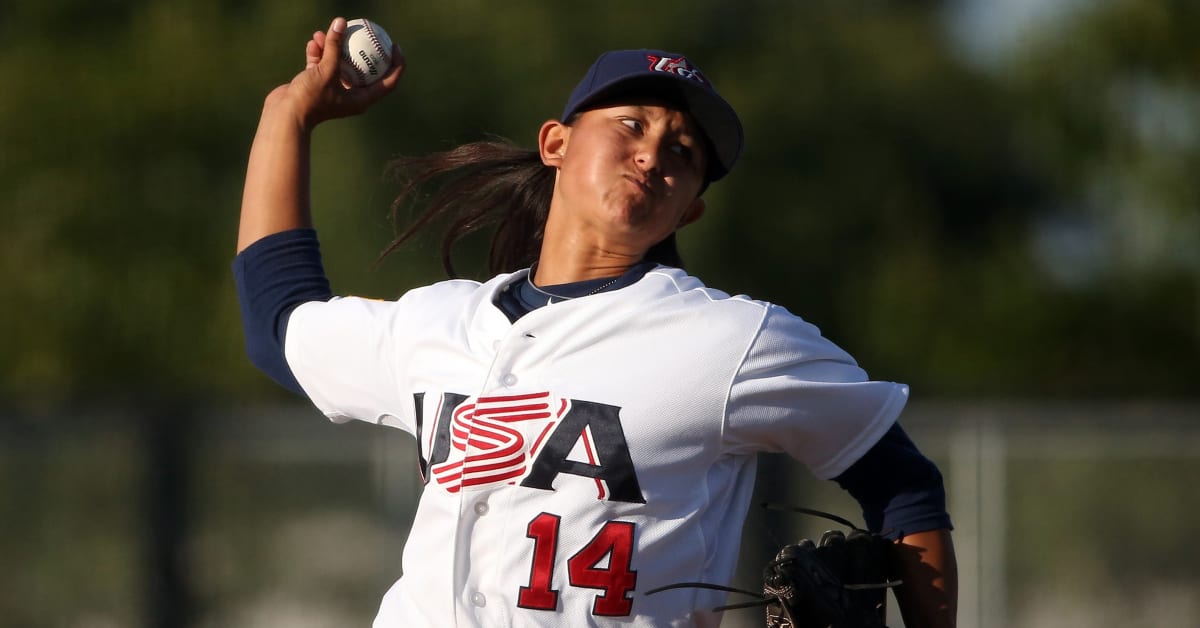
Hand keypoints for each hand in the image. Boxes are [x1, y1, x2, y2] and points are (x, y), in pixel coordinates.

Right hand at [268, 17, 405, 130]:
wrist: (285, 115)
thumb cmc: (310, 98)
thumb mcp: (325, 70)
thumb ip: (334, 47)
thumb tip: (340, 22)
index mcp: (361, 100)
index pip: (388, 82)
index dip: (396, 65)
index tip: (395, 46)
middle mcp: (350, 96)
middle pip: (364, 70)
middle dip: (362, 50)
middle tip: (366, 32)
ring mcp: (333, 90)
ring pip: (339, 65)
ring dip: (332, 48)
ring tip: (324, 33)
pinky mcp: (317, 86)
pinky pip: (321, 66)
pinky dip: (318, 54)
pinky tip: (313, 41)